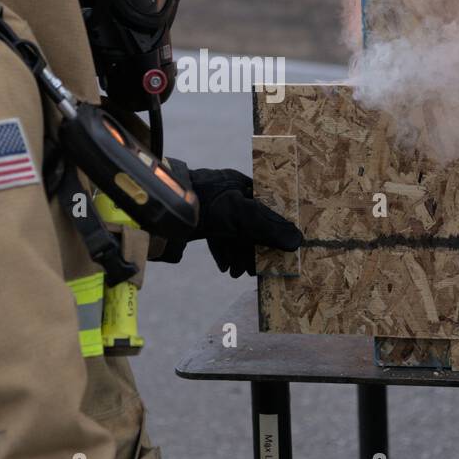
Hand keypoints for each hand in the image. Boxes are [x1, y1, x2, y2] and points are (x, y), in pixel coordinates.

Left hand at [153, 165, 301, 276]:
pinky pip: (217, 236)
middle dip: (255, 248)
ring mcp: (212, 206)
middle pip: (251, 224)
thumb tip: (298, 240)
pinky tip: (225, 267)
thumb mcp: (241, 215)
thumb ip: (269, 227)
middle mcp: (229, 193)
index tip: (278, 250)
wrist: (161, 207)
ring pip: (234, 233)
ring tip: (239, 273)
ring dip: (240, 254)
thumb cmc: (204, 204)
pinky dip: (224, 252)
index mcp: (243, 185)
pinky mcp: (198, 219)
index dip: (274, 230)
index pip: (267, 208)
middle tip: (256, 270)